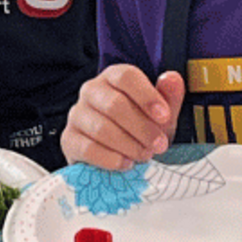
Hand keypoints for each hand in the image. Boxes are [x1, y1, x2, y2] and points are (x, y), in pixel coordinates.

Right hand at [61, 66, 181, 169]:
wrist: (117, 155)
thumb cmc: (139, 129)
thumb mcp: (160, 115)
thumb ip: (168, 97)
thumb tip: (173, 78)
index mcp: (113, 77)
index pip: (126, 77)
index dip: (147, 96)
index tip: (164, 117)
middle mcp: (91, 91)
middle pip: (114, 104)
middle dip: (142, 128)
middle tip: (159, 145)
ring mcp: (77, 114)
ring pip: (101, 128)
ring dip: (128, 145)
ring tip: (144, 155)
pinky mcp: (68, 139)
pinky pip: (88, 148)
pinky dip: (110, 159)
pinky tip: (125, 163)